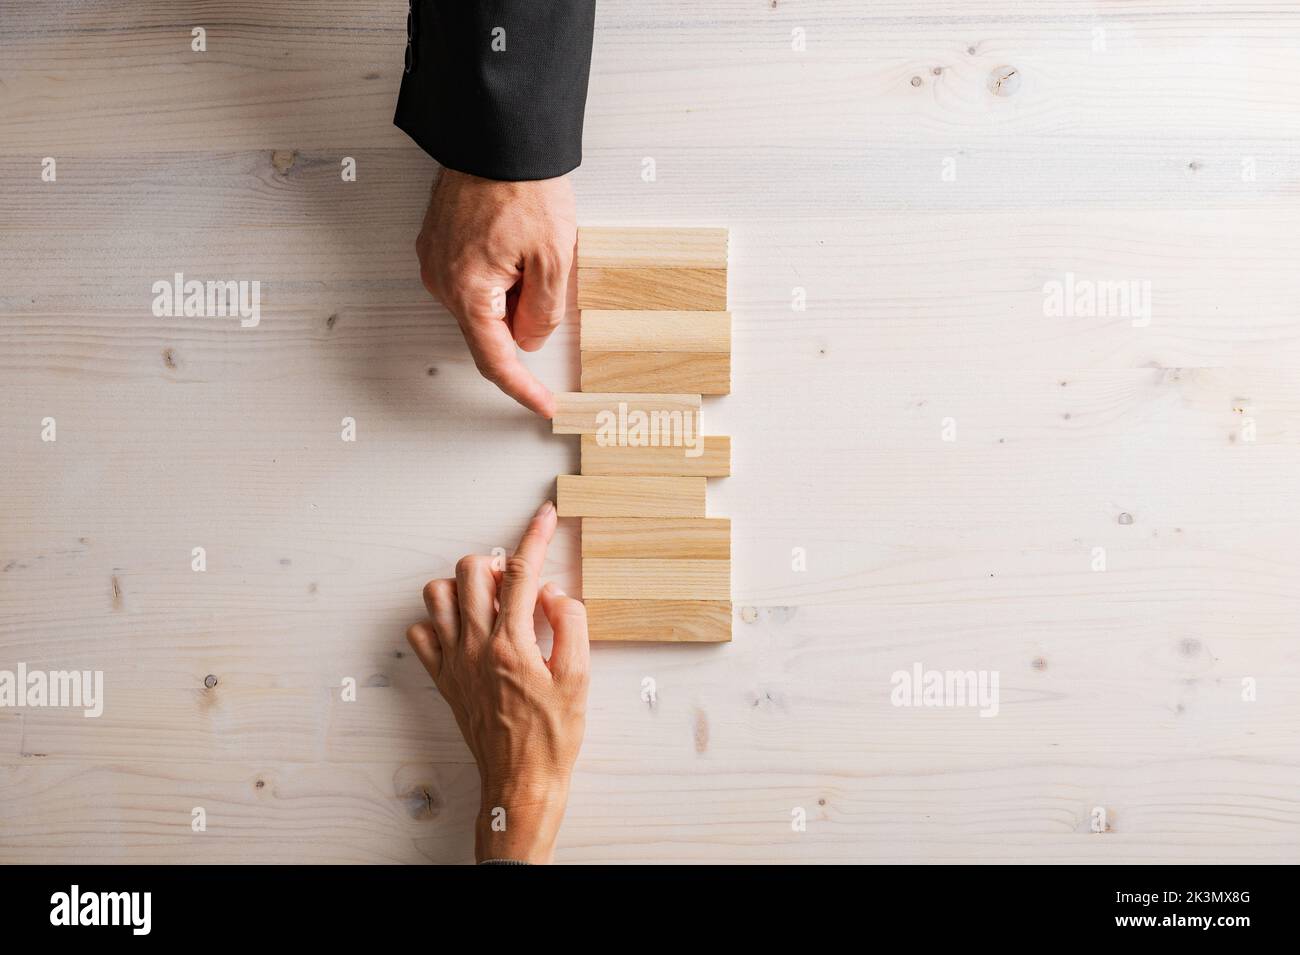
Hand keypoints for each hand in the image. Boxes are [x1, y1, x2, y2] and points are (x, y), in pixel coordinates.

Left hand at [406, 499, 589, 863]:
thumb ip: (570, 625)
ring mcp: (454, 662)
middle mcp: (475, 647)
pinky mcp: (443, 679)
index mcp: (512, 643)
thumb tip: (552, 592)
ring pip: (437, 595)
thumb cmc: (553, 737)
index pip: (521, 572)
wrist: (521, 781)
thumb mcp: (579, 678)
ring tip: (489, 600)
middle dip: (497, 561)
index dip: (535, 536)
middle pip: (470, 570)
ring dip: (463, 586)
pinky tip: (465, 629)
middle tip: (519, 580)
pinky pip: (421, 634)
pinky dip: (438, 621)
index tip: (544, 515)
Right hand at [416, 169, 576, 417]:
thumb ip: (544, 311)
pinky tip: (517, 239)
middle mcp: (441, 281)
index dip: (522, 388)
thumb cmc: (523, 185)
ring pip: (484, 301)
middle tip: (550, 270)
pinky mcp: (438, 242)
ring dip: (514, 288)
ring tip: (533, 243)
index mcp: (467, 292)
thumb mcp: (554, 258)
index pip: (495, 360)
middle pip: (491, 327)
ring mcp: (436, 260)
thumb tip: (530, 340)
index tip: (543, 406)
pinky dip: (501, 271)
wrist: (496, 134)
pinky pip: (474, 277)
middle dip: (525, 313)